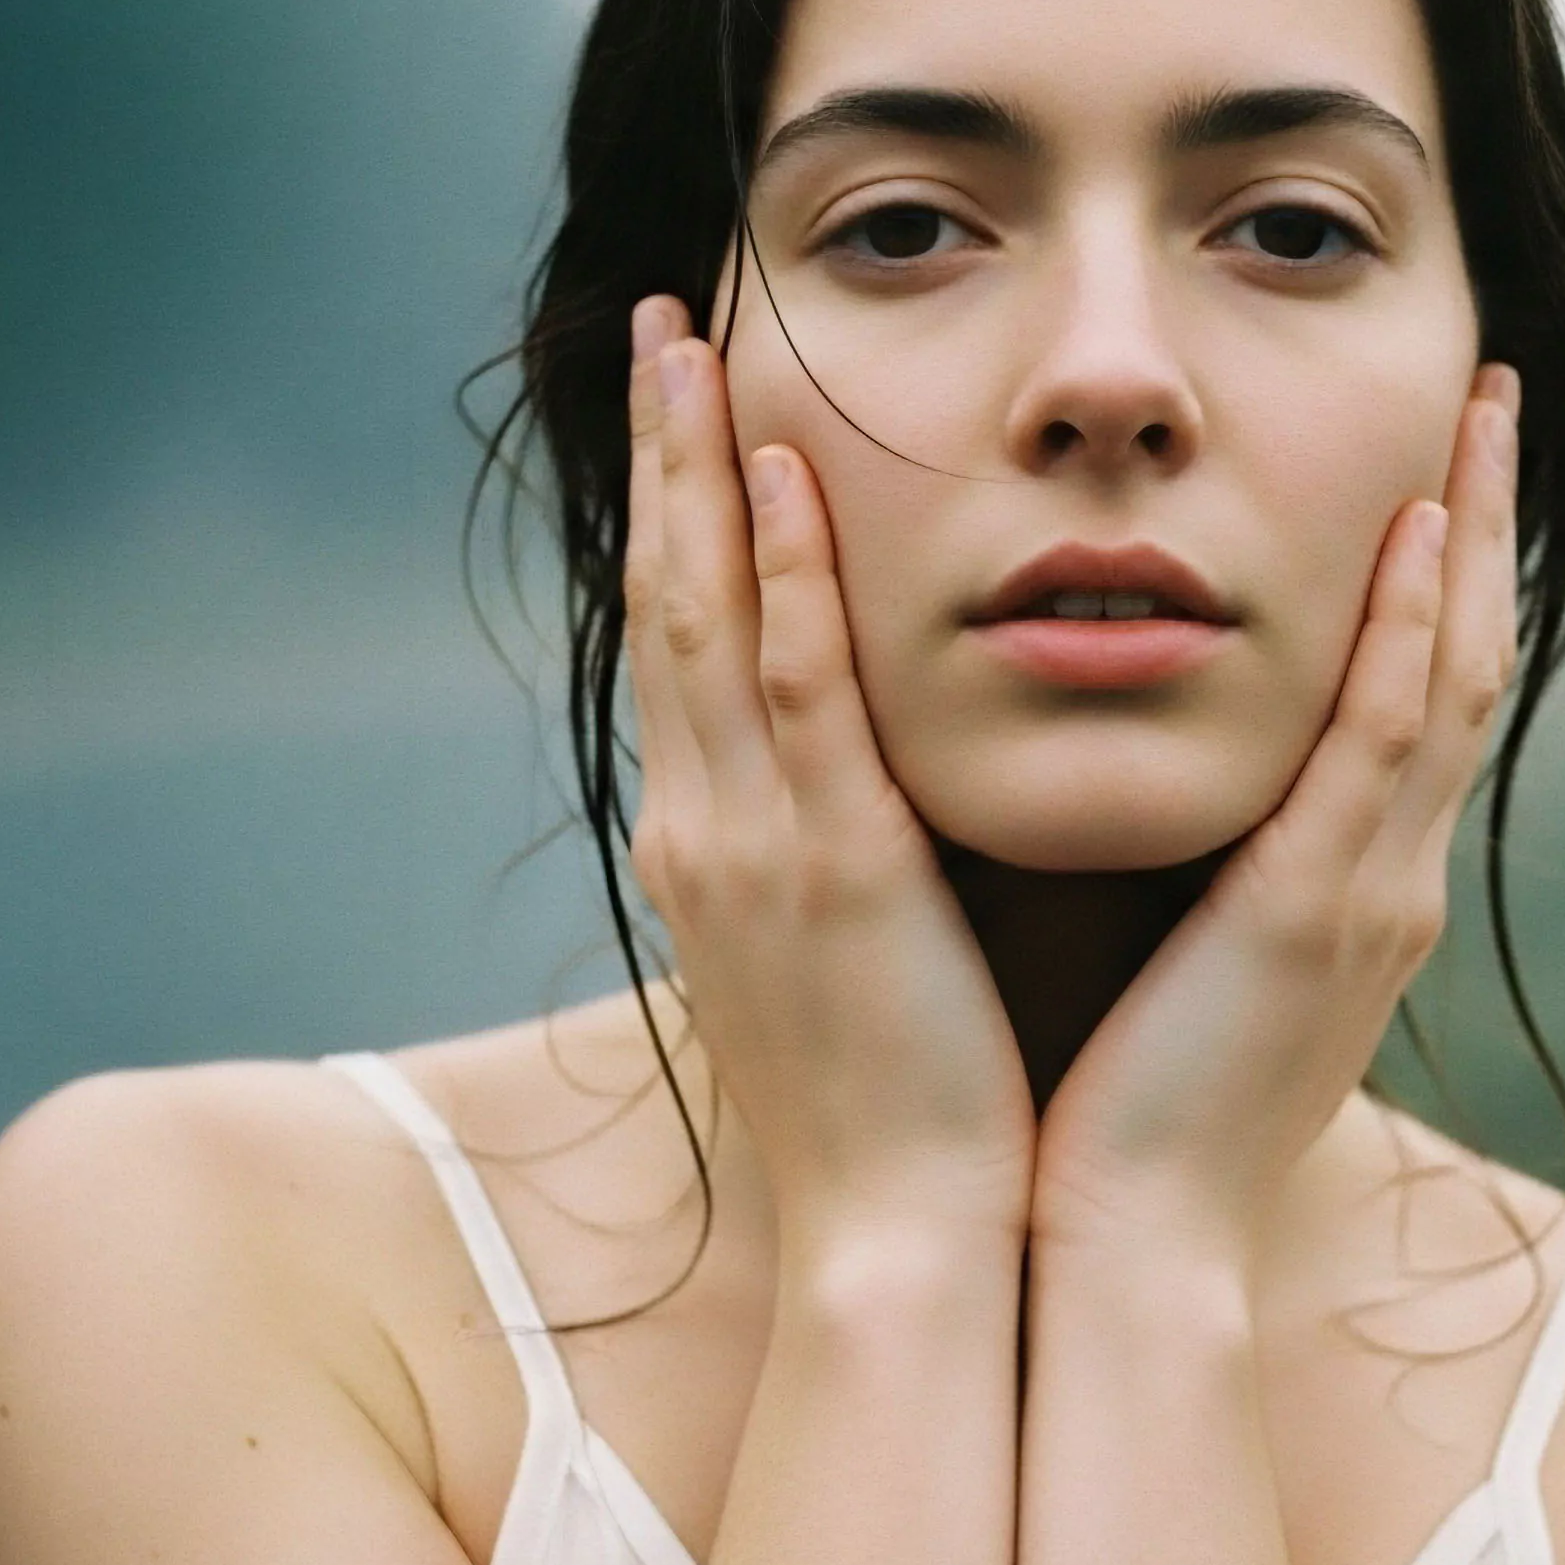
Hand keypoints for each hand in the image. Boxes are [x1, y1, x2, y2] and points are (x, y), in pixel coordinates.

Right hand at [621, 296, 1040, 1252]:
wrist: (905, 1243)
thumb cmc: (906, 1108)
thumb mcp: (848, 951)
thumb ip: (846, 846)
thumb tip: (871, 775)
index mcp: (718, 845)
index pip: (684, 642)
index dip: (674, 513)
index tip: (681, 395)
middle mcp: (710, 827)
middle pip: (668, 599)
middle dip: (660, 454)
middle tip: (658, 321)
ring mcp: (755, 846)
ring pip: (707, 620)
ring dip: (695, 473)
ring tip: (690, 344)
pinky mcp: (829, 874)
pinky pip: (795, 699)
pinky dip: (777, 583)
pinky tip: (776, 480)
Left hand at [1029, 366, 1524, 1265]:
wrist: (1113, 1251)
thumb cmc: (1112, 1117)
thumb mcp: (1174, 961)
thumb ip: (1188, 865)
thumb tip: (1146, 771)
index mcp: (1345, 890)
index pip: (1415, 694)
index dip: (1440, 568)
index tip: (1441, 450)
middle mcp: (1383, 881)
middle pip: (1464, 660)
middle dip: (1481, 519)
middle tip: (1494, 389)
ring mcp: (1367, 897)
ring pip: (1447, 679)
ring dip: (1465, 534)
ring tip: (1478, 409)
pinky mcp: (1313, 919)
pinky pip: (1377, 749)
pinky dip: (1404, 636)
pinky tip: (1408, 534)